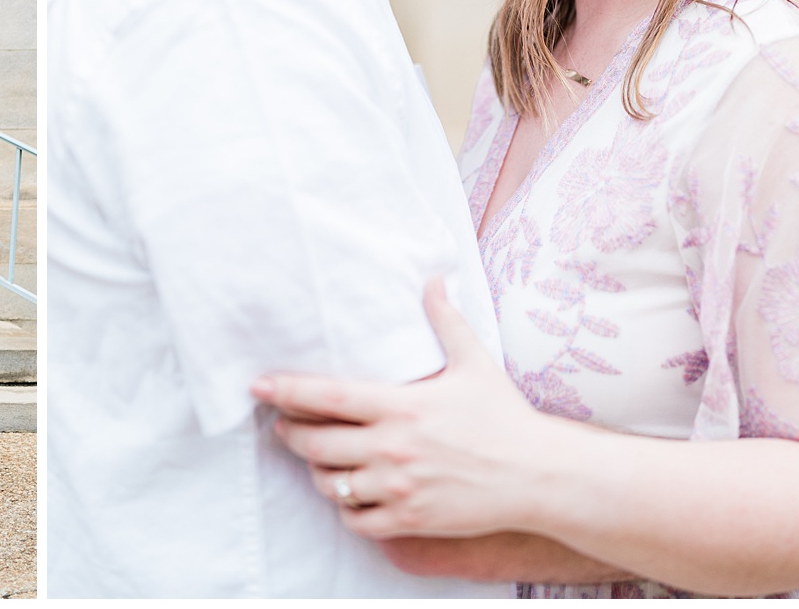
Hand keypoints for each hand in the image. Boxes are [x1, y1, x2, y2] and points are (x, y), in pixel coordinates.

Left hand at [252, 279, 554, 539]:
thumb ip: (445, 320)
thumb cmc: (505, 417)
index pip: (327, 395)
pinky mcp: (411, 520)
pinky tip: (350, 495)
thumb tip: (433, 278)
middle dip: (290, 434)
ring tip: (318, 460)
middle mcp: (394, 448)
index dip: (286, 390)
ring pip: (330, 484)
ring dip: (317, 472)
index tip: (258, 386)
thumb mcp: (474, 362)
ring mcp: (400, 488)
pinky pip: (356, 520)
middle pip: (315, 443)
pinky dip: (345, 509)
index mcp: (402, 406)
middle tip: (283, 426)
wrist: (541, 476)